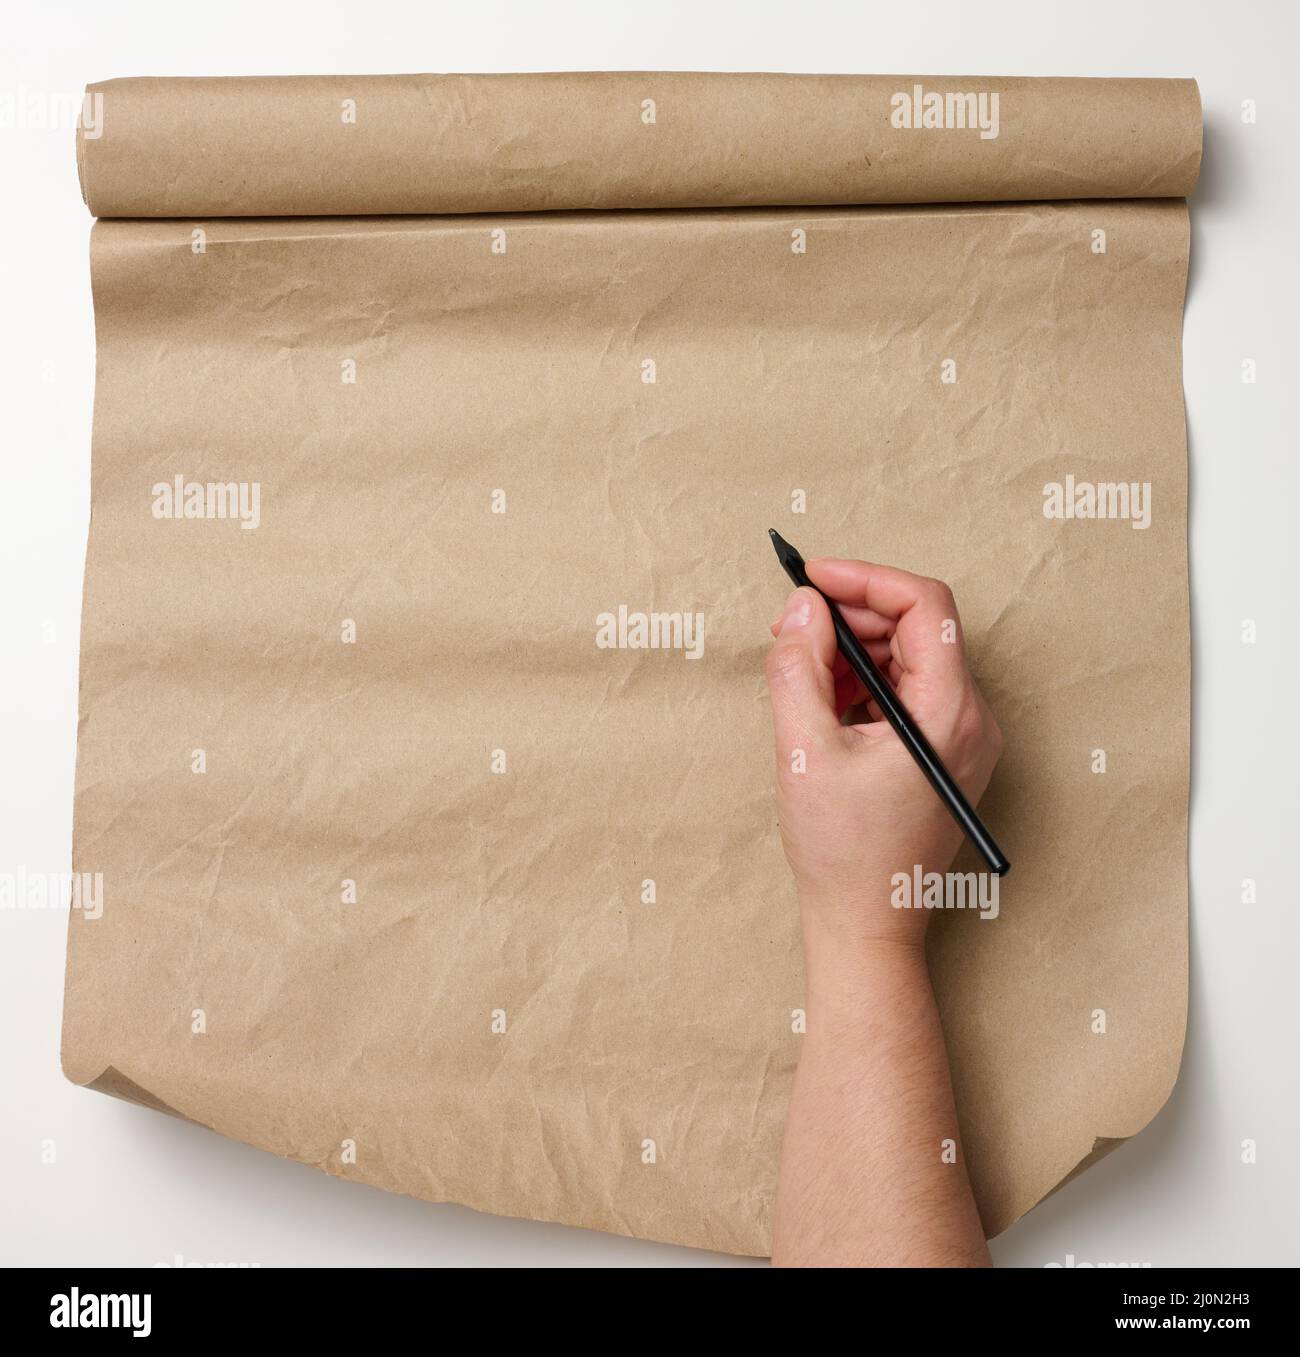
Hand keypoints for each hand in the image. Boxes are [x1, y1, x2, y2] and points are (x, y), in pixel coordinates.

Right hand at [764, 559, 1002, 950]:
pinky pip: (910, 692)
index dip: (865, 580)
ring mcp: (962, 739)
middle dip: (854, 615)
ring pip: (912, 658)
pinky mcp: (945, 755)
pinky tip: (825, 702)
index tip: (813, 577)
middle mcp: (970, 720)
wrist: (867, 923)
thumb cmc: (843, 851)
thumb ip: (798, 669)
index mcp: (950, 714)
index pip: (925, 605)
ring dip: (856, 649)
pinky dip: (866, 683)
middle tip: (794, 626)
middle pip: (921, 627)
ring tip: (802, 668)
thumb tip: (801, 609)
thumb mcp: (804, 751)